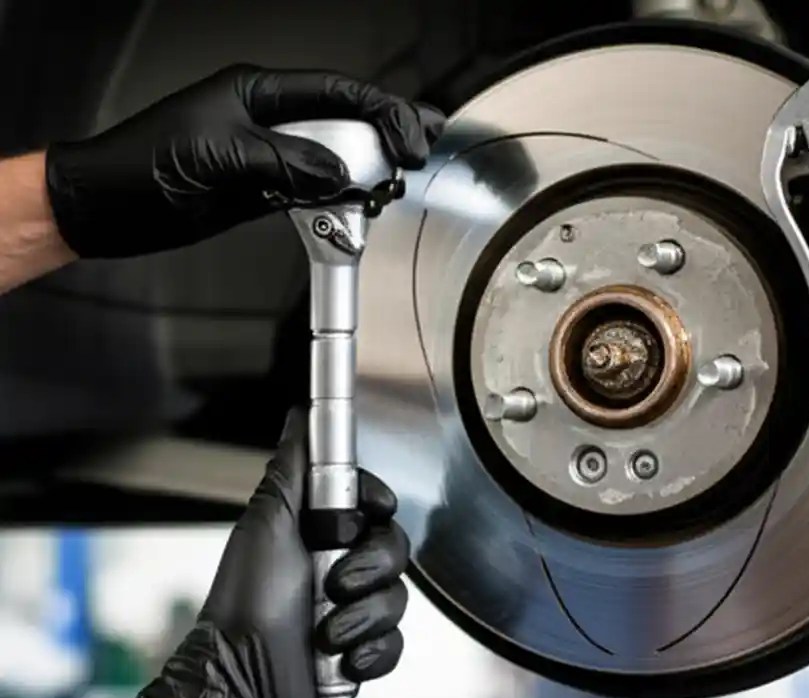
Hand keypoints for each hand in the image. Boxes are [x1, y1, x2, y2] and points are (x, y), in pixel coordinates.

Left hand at [44, 64, 443, 257]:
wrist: (102, 209)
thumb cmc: (137, 166)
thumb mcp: (217, 156)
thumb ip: (283, 162)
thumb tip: (335, 174)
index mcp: (256, 93)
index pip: (335, 91)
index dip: (379, 110)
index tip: (407, 137)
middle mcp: (267, 121)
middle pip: (343, 122)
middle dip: (386, 134)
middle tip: (420, 152)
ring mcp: (267, 157)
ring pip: (334, 159)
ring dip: (366, 172)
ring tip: (396, 183)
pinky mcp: (263, 191)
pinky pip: (315, 192)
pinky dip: (340, 202)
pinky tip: (359, 206)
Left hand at [124, 410, 409, 697]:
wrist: (245, 679)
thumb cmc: (245, 605)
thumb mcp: (267, 523)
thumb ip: (293, 470)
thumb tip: (300, 416)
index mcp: (318, 534)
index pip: (373, 505)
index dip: (377, 505)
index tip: (368, 511)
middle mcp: (339, 568)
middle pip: (394, 547)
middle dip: (369, 568)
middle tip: (335, 582)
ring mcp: (353, 611)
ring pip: (398, 598)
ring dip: (363, 617)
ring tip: (327, 631)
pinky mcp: (364, 651)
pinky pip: (397, 643)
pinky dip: (372, 652)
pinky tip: (342, 656)